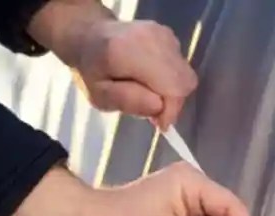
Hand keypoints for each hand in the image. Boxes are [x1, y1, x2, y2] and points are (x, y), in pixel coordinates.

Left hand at [29, 1, 196, 129]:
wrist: (89, 36)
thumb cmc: (91, 71)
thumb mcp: (99, 96)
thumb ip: (127, 101)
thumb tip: (159, 106)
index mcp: (129, 51)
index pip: (173, 85)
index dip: (171, 108)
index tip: (157, 121)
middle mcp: (153, 38)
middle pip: (185, 81)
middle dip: (172, 101)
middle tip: (151, 107)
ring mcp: (164, 33)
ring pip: (185, 75)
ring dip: (171, 90)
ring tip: (146, 90)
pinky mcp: (169, 34)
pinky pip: (181, 66)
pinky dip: (170, 78)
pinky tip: (151, 77)